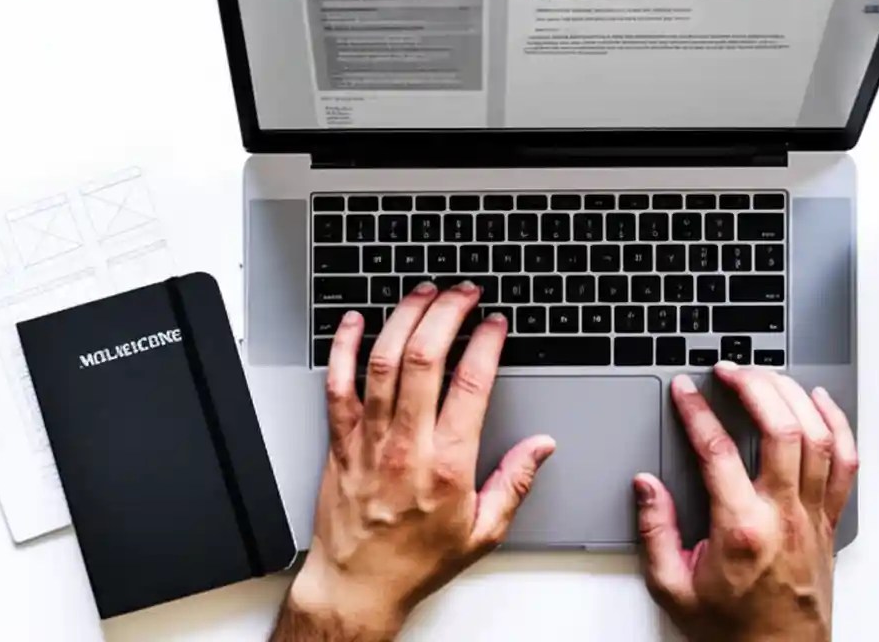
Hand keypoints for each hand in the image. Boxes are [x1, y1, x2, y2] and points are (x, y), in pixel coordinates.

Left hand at [272, 282, 555, 641]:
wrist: (357, 586)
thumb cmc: (416, 562)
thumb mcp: (483, 532)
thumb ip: (515, 483)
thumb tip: (541, 447)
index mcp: (448, 464)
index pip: (471, 384)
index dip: (486, 343)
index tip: (496, 324)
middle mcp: (407, 445)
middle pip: (426, 359)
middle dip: (448, 314)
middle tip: (463, 293)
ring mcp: (369, 440)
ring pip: (383, 362)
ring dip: (404, 319)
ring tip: (423, 294)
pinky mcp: (340, 442)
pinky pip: (337, 385)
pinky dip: (342, 347)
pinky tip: (353, 322)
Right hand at [635, 362, 858, 641]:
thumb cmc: (731, 629)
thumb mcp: (673, 588)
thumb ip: (655, 531)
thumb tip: (646, 485)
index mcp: (741, 529)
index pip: (719, 450)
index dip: (697, 410)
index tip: (684, 389)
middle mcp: (784, 516)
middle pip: (781, 429)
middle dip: (754, 386)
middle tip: (729, 369)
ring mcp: (813, 516)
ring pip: (818, 437)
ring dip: (792, 396)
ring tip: (766, 376)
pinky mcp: (830, 521)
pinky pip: (845, 463)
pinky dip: (838, 425)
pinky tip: (820, 402)